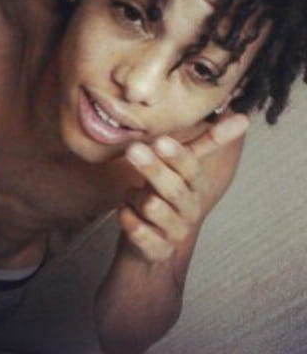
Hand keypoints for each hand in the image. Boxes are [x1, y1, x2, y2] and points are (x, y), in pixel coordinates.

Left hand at [119, 114, 249, 262]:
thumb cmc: (164, 195)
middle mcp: (189, 211)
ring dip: (134, 196)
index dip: (177, 157)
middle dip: (153, 169)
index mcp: (196, 188)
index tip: (160, 141)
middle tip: (133, 150)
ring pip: (152, 207)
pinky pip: (137, 231)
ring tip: (131, 193)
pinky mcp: (157, 250)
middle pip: (174, 189)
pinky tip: (126, 212)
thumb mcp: (181, 169)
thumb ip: (206, 144)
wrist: (152, 239)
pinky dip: (127, 217)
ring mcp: (174, 233)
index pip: (191, 171)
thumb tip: (243, 118)